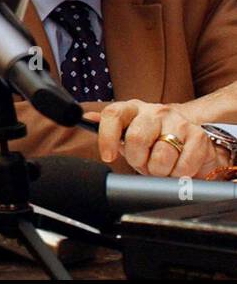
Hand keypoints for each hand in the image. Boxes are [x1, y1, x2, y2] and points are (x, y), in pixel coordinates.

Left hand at [87, 100, 224, 177]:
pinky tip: (177, 167)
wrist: (187, 144)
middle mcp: (155, 111)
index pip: (113, 115)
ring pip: (161, 155)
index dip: (107, 137)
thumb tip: (85, 118)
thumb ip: (107, 128)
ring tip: (161, 165)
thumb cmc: (151, 141)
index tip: (108, 156)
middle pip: (136, 138)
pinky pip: (183, 165)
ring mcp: (179, 121)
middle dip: (138, 160)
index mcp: (132, 108)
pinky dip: (178, 174)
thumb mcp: (126, 135)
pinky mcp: (199, 137)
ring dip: (159, 170)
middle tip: (143, 163)